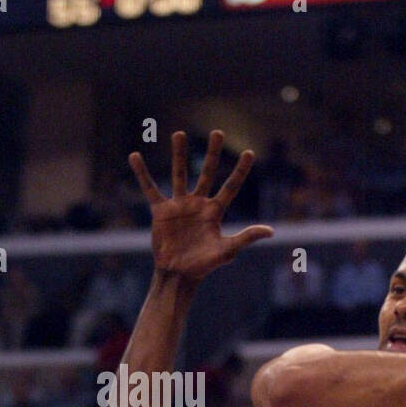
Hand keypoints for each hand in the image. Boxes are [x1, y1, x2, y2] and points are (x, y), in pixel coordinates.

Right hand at [129, 130, 270, 282]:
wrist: (178, 274)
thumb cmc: (204, 265)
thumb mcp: (227, 251)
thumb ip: (245, 237)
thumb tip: (270, 231)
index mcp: (215, 211)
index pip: (230, 186)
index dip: (240, 171)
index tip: (250, 152)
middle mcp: (198, 203)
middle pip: (207, 172)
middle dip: (213, 153)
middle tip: (218, 132)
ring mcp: (179, 205)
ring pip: (179, 174)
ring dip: (179, 155)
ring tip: (179, 134)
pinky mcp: (161, 211)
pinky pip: (150, 189)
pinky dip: (142, 174)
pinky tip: (135, 156)